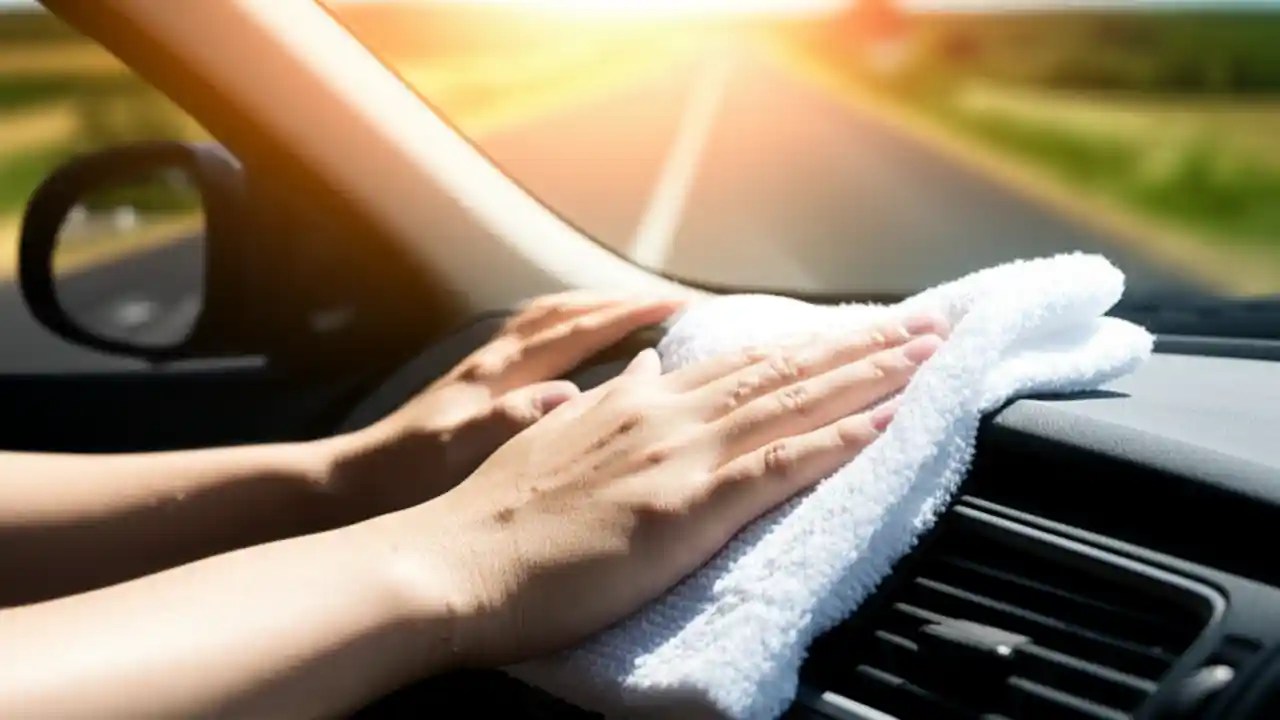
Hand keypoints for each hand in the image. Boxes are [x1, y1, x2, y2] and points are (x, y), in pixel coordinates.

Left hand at [328, 292, 684, 516]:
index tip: (677, 305)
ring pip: (552, 317)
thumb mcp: (457, 454)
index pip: (577, 330)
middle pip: (569, 310)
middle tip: (672, 302)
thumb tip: (567, 393)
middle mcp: (496, 359)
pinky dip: (570, 326)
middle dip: (622, 300)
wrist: (352, 482)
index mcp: (501, 374)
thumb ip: (510, 422)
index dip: (630, 315)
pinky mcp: (479, 382)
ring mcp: (486, 367)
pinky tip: (582, 344)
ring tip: (638, 309)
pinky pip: (537, 336)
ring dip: (597, 306)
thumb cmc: (407, 478)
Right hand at [386, 312, 947, 666]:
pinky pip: (779, 466)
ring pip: (793, 403)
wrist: (456, 561)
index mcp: (640, 404)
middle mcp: (669, 416)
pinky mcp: (687, 508)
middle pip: (783, 370)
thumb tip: (649, 368)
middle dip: (862, 345)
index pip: (743, 363)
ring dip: (869, 376)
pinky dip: (839, 440)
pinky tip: (885, 422)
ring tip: (927, 355)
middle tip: (926, 323)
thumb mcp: (558, 437)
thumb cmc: (501, 514)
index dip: (809, 344)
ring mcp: (680, 457)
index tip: (860, 328)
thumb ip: (612, 401)